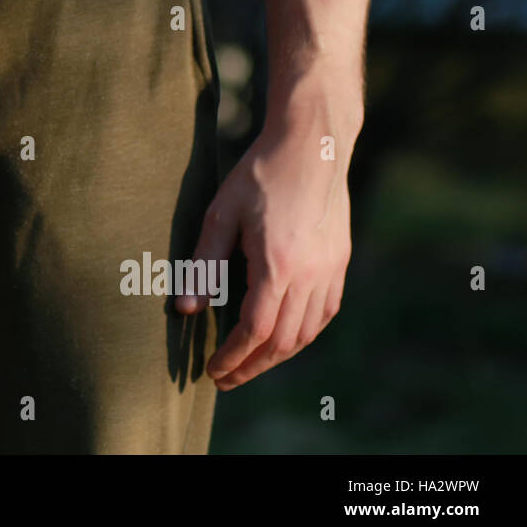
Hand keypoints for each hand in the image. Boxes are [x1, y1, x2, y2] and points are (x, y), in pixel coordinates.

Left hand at [175, 81, 358, 389]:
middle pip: (282, 341)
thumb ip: (204, 264)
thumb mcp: (221, 214)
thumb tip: (186, 309)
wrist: (311, 145)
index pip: (255, 330)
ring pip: (306, 333)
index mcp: (278, 265)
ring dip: (277, 356)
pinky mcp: (340, 262)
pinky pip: (325, 314)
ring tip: (249, 365)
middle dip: (251, 367)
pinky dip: (303, 334)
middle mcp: (310, 275)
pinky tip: (283, 338)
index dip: (232, 357)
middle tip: (225, 380)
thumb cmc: (259, 175)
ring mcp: (331, 270)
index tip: (212, 371)